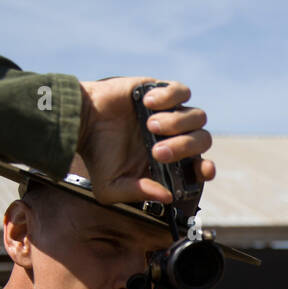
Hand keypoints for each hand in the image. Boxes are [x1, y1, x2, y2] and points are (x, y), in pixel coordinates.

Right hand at [77, 77, 215, 204]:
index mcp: (170, 163)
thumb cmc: (97, 156)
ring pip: (197, 116)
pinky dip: (170, 97)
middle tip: (156, 151)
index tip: (203, 169)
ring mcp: (170, 114)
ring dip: (177, 123)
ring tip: (149, 126)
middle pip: (202, 140)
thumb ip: (138, 194)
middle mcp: (175, 138)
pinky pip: (181, 91)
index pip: (202, 165)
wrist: (80, 123)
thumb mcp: (111, 188)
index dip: (207, 168)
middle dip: (184, 147)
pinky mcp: (160, 91)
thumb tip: (167, 197)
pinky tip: (148, 104)